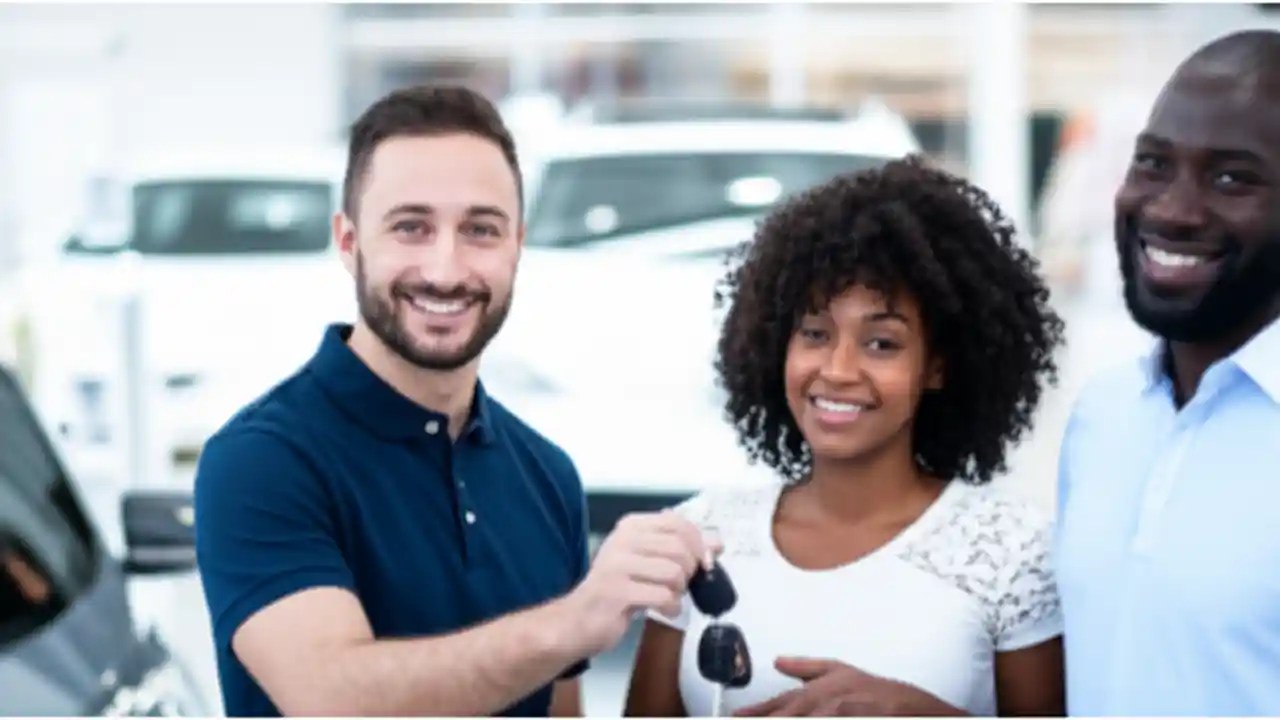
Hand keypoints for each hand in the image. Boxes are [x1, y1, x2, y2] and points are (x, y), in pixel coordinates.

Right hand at [559, 510, 718, 656]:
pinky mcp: (617, 592)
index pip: (678, 523)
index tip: (704, 564)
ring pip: (673, 572)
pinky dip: (671, 607)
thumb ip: (682, 549)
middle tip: (680, 585)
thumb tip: (717, 543)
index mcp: (631, 526)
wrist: (578, 620)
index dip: (699, 544)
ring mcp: (617, 565)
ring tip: (667, 597)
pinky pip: (662, 596)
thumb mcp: (649, 562)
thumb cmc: (616, 589)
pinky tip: (663, 610)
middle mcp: (622, 540)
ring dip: (679, 591)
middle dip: (690, 571)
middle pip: (679, 548)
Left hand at [734, 657, 963, 716]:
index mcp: (816, 691)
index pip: (776, 705)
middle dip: (765, 717)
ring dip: (784, 718)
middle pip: (785, 714)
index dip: (754, 712)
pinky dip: (813, 718)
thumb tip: (778, 661)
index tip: (734, 718)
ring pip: (803, 717)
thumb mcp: (839, 670)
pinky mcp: (849, 717)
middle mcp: (822, 703)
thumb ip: (806, 667)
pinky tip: (808, 718)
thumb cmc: (874, 691)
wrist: (909, 705)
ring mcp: (836, 712)